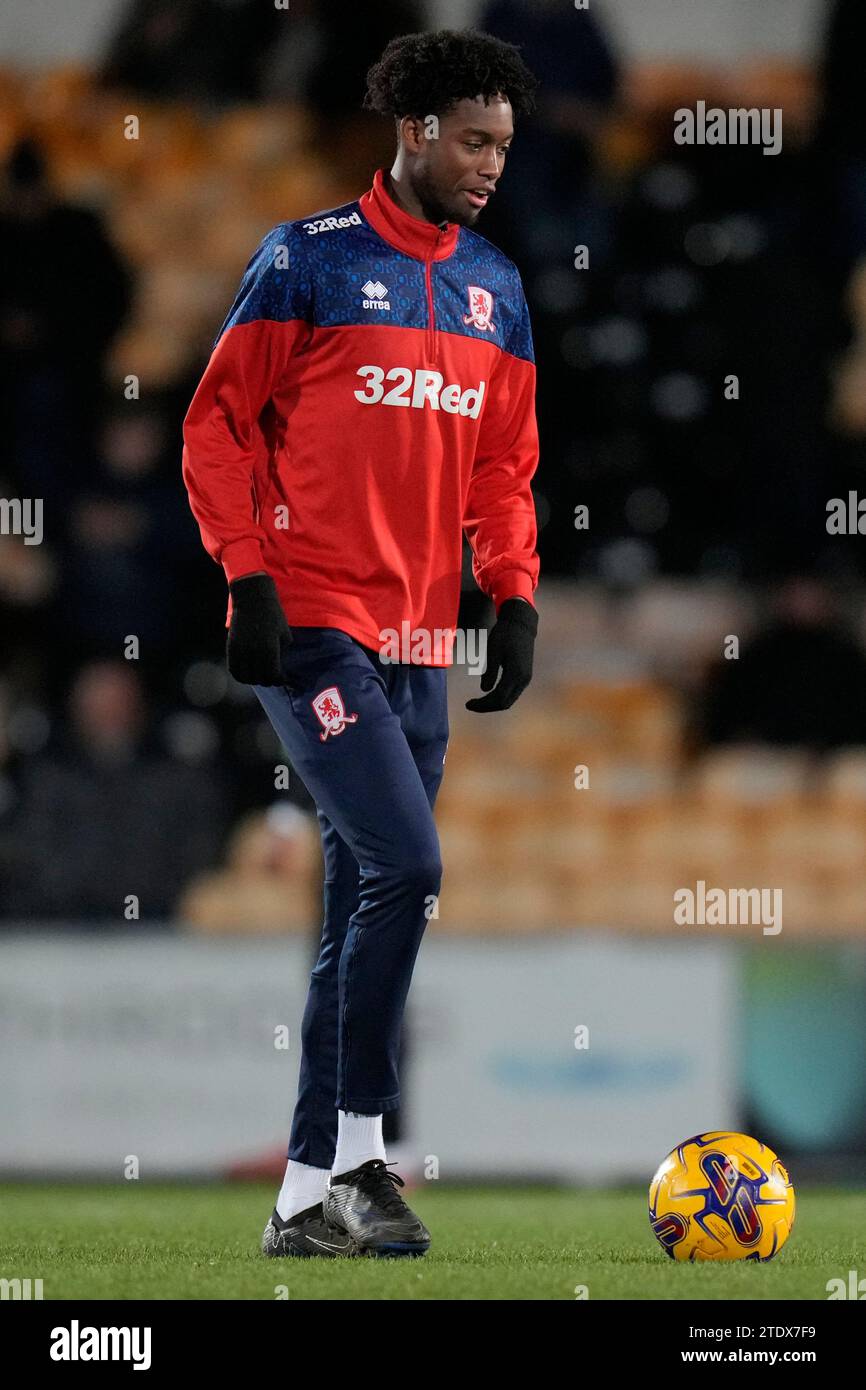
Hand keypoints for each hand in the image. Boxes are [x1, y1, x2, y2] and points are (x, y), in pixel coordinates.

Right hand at [226, 572, 292, 684]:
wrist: (252, 599)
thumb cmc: (273, 615)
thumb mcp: (285, 633)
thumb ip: (282, 652)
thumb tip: (280, 666)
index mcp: (269, 649)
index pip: (273, 675)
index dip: (279, 680)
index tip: (283, 678)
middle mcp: (254, 652)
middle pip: (260, 678)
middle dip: (269, 681)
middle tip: (273, 678)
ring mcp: (240, 650)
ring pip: (246, 677)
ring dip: (254, 680)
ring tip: (260, 676)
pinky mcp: (231, 647)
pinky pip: (233, 669)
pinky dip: (241, 676)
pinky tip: (248, 674)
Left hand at [466, 597, 537, 712]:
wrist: (521, 624)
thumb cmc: (505, 634)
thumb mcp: (493, 651)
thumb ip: (490, 672)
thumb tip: (485, 690)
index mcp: (516, 674)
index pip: (498, 698)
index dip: (482, 705)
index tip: (468, 704)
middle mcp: (523, 680)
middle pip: (504, 703)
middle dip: (486, 707)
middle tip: (470, 705)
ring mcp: (526, 679)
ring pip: (509, 700)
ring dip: (493, 704)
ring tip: (477, 702)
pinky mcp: (524, 676)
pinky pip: (512, 693)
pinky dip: (499, 697)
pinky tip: (487, 695)